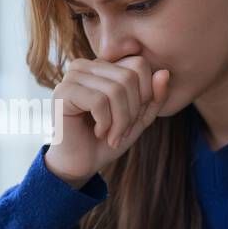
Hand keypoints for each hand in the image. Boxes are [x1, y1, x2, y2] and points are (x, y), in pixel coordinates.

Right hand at [44, 55, 170, 188]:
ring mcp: (71, 77)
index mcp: (103, 65)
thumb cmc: (108, 139)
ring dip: (120, 121)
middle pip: (129, 76)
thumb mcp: (139, 118)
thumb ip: (154, 96)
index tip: (133, 118)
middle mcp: (85, 65)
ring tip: (112, 135)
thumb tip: (165, 73)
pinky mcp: (62, 92)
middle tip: (122, 132)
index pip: (138, 64)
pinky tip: (98, 132)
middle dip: (132, 111)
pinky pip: (98, 101)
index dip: (145, 94)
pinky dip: (105, 123)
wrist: (81, 164)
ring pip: (115, 89)